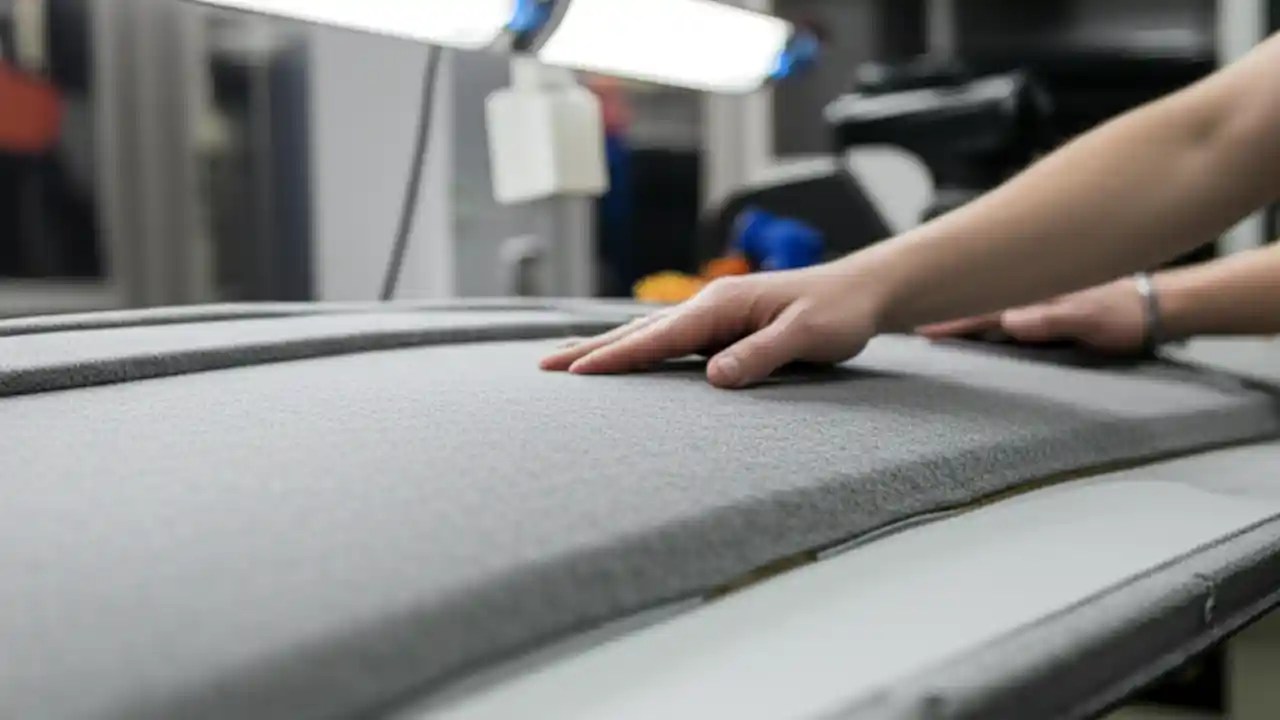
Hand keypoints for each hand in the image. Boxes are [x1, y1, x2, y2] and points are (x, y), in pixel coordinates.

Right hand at [540, 263, 883, 387]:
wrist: (861, 292)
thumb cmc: (838, 312)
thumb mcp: (807, 336)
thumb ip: (760, 355)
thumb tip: (714, 378)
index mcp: (722, 307)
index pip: (658, 337)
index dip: (616, 357)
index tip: (577, 373)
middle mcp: (709, 307)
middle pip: (638, 332)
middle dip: (590, 351)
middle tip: (544, 369)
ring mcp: (712, 315)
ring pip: (647, 334)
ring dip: (605, 348)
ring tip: (565, 363)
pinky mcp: (721, 327)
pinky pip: (667, 340)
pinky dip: (634, 348)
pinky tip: (620, 356)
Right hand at [917, 277, 1148, 353]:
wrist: (1155, 306)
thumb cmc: (1125, 314)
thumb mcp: (1091, 320)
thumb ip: (1051, 320)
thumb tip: (1008, 320)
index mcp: (1029, 298)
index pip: (976, 311)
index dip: (945, 319)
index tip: (913, 324)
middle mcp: (1024, 298)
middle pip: (971, 304)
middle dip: (936, 307)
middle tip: (900, 315)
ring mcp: (1029, 303)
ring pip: (982, 306)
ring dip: (954, 311)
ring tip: (920, 319)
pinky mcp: (1038, 312)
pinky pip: (996, 313)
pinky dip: (976, 317)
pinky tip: (966, 322)